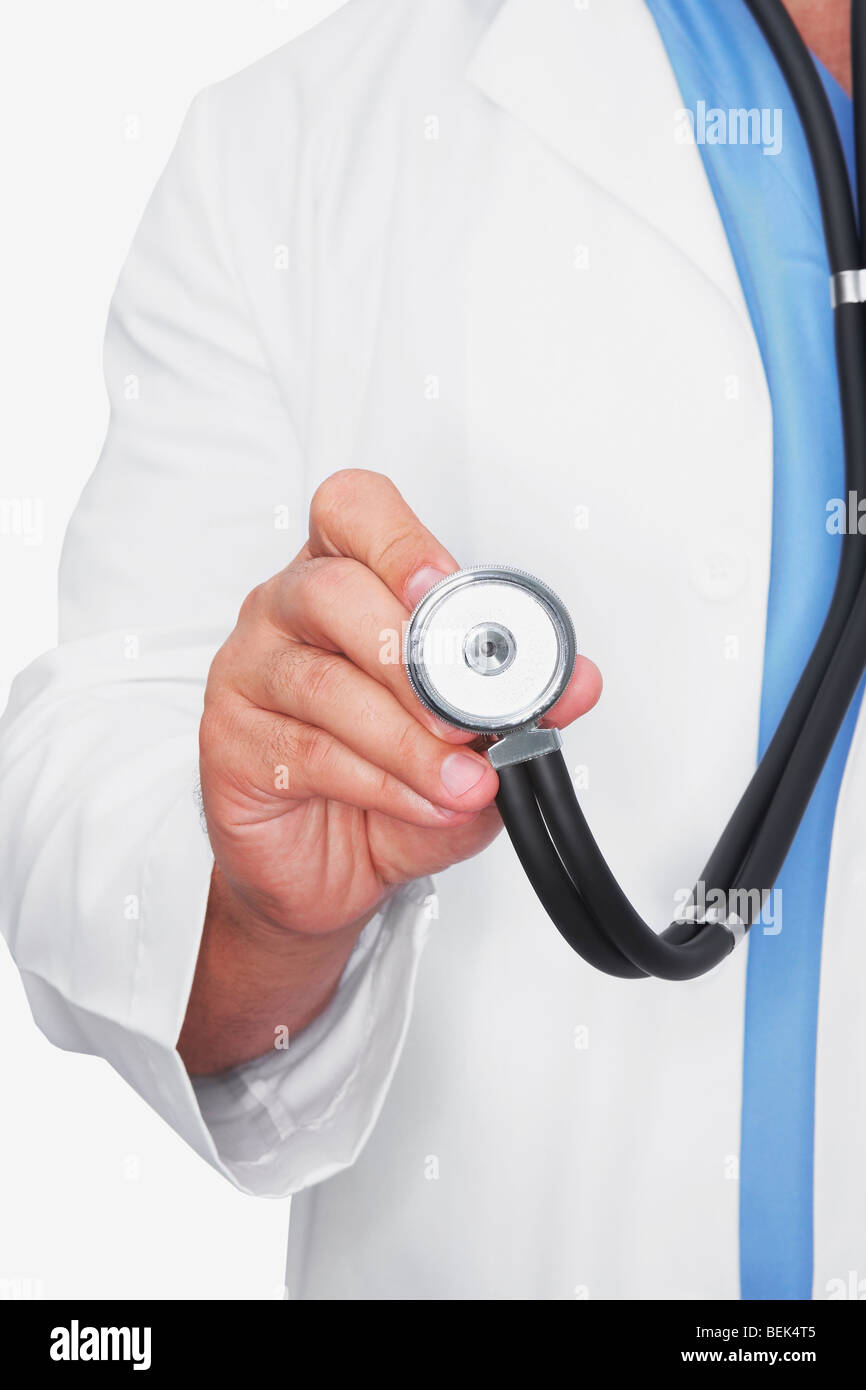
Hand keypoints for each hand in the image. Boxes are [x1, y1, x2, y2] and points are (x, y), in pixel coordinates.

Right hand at [199, 469, 601, 939]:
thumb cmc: (390, 782)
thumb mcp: (473, 743)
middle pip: (330, 592)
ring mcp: (250, 673)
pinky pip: (309, 753)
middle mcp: (288, 610)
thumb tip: (576, 681)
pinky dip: (382, 784)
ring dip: (407, 741)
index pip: (353, 511)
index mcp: (346, 577)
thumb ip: (521, 706)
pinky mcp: (230, 743)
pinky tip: (421, 802)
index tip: (444, 587)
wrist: (328, 868)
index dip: (399, 541)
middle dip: (411, 655)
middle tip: (465, 714)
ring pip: (324, 684)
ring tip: (459, 781)